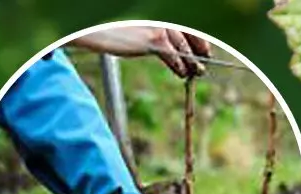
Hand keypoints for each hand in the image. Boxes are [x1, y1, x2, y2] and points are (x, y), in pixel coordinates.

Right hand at [72, 28, 211, 76]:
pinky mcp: (155, 40)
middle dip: (200, 51)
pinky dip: (180, 67)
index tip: (206, 51)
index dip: (200, 40)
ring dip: (192, 63)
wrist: (95, 28)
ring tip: (196, 72)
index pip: (189, 26)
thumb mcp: (142, 28)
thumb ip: (159, 34)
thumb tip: (178, 51)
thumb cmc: (116, 29)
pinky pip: (174, 56)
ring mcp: (161, 26)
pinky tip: (182, 73)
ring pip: (184, 47)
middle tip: (203, 65)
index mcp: (162, 12)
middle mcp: (164, 16)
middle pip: (191, 35)